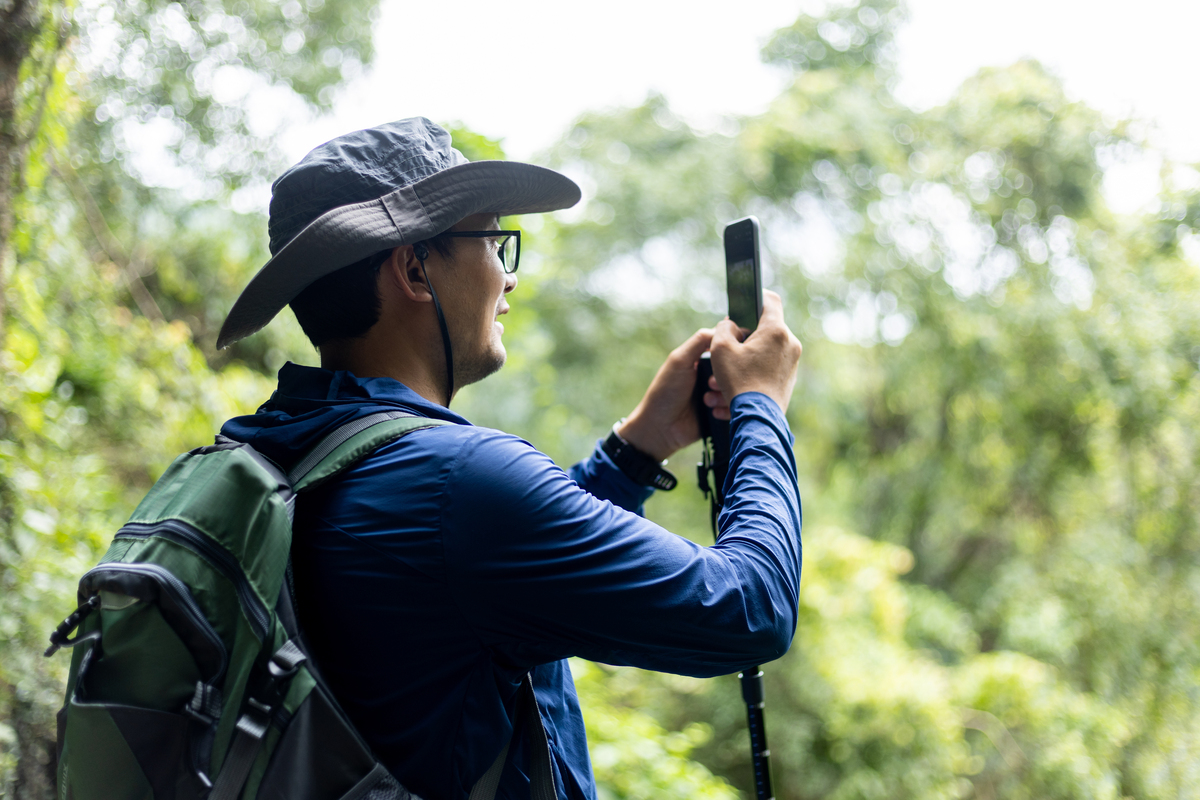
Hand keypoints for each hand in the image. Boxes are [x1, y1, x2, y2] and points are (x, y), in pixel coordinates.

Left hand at [616, 328, 729, 461]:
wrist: (660, 428)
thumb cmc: (665, 391)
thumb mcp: (679, 360)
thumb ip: (700, 340)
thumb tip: (725, 327)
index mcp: (703, 359)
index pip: (727, 347)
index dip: (733, 348)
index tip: (737, 351)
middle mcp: (713, 375)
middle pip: (737, 368)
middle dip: (728, 375)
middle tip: (711, 383)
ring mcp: (719, 394)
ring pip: (739, 388)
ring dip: (725, 393)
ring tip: (707, 400)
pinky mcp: (723, 412)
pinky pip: (737, 407)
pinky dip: (726, 408)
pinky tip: (712, 412)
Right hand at [710, 290, 801, 412]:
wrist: (757, 418)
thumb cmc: (739, 382)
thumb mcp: (720, 349)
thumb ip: (723, 329)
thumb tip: (731, 325)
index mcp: (776, 330)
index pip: (770, 299)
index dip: (755, 295)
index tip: (745, 298)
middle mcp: (790, 343)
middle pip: (766, 327)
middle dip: (746, 333)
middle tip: (729, 344)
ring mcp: (793, 362)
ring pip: (768, 348)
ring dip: (749, 354)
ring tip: (731, 368)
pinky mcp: (790, 378)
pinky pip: (772, 365)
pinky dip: (756, 368)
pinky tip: (740, 382)